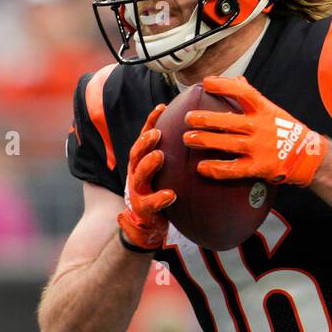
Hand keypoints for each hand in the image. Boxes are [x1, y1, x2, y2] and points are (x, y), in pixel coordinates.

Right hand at [118, 103, 175, 251]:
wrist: (146, 225)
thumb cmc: (158, 192)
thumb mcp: (162, 171)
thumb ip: (172, 154)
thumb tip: (196, 132)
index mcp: (140, 162)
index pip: (144, 138)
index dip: (150, 122)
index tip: (162, 107)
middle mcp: (136, 174)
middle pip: (137, 154)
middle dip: (145, 142)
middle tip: (157, 133)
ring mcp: (138, 192)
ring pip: (139, 176)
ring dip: (148, 164)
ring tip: (159, 156)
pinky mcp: (144, 210)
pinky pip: (151, 203)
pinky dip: (160, 198)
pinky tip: (171, 194)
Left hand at [183, 76, 325, 186]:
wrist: (307, 157)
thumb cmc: (286, 131)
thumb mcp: (273, 110)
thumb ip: (253, 97)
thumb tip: (237, 79)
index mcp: (264, 110)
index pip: (243, 93)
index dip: (224, 86)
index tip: (206, 83)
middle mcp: (261, 128)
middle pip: (230, 121)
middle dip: (206, 119)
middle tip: (189, 118)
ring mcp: (260, 149)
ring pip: (228, 144)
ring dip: (206, 141)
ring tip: (188, 139)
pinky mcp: (259, 168)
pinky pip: (234, 169)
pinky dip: (217, 169)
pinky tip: (202, 167)